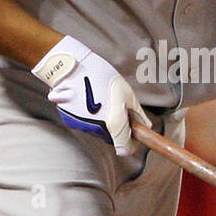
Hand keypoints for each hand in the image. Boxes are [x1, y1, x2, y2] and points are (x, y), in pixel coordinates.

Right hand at [33, 36, 150, 155]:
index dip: (132, 141)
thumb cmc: (102, 77)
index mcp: (115, 123)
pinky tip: (88, 101)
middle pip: (112, 138)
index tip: (133, 130)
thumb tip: (145, 126)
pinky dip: (88, 116)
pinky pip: (85, 124)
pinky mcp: (70, 121)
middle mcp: (98, 130)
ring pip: (98, 131)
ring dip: (102, 121)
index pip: (126, 148)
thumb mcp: (127, 93)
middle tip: (115, 106)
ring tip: (100, 100)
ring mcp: (82, 126)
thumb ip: (137, 114)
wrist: (72, 67)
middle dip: (117, 127)